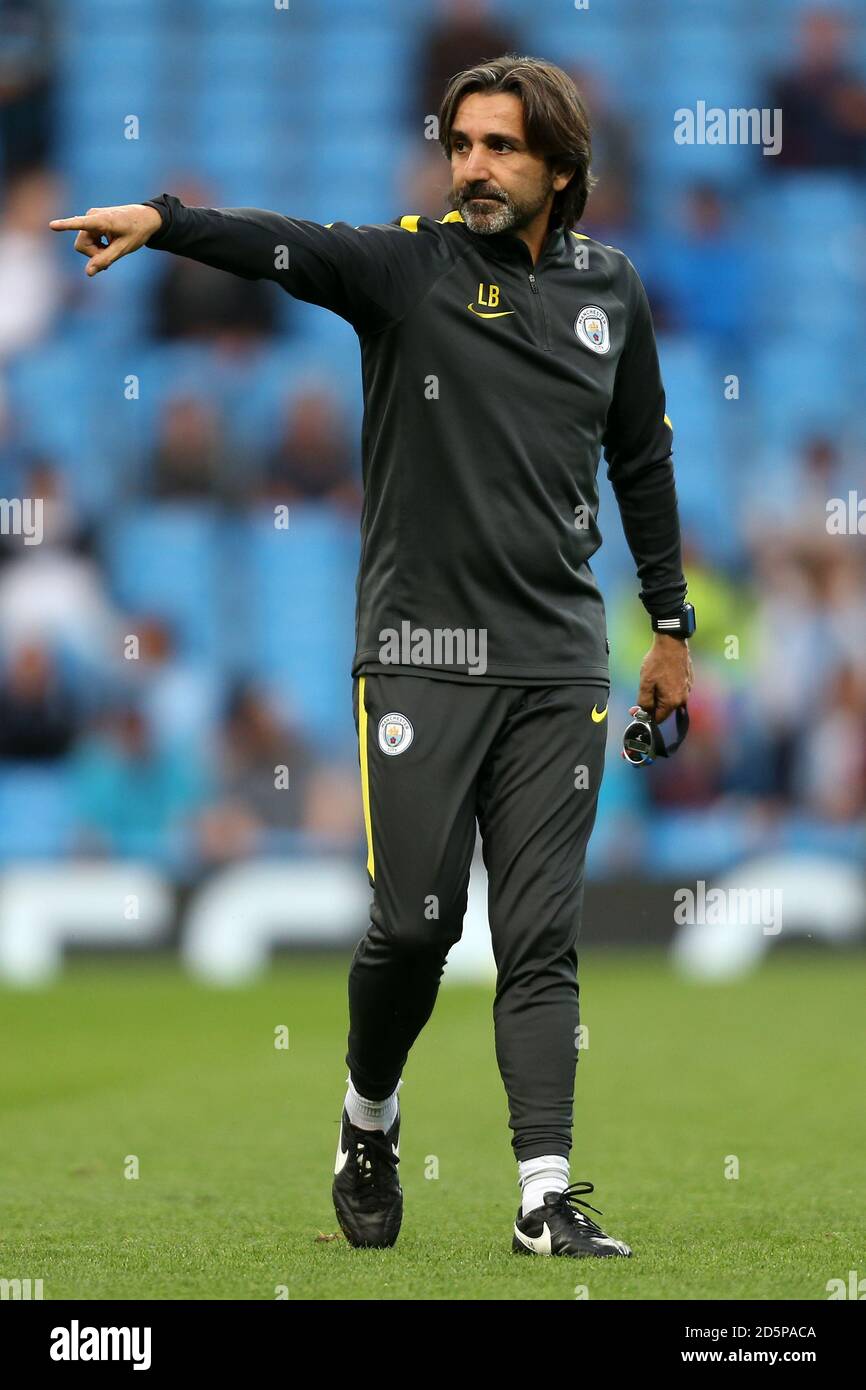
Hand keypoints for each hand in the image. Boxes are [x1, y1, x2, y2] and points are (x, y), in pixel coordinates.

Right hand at [48, 203, 163, 274]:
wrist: (145, 218)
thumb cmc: (136, 232)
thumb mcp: (123, 249)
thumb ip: (105, 260)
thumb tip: (88, 273)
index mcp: (102, 220)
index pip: (80, 224)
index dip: (65, 226)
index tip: (51, 225)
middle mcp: (92, 216)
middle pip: (81, 246)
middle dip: (94, 255)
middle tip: (110, 259)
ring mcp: (90, 218)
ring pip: (84, 245)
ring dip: (96, 252)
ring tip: (112, 249)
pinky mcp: (90, 221)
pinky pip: (87, 241)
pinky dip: (97, 247)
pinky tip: (108, 246)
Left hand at [636, 632, 693, 724]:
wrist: (672, 644)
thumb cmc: (657, 663)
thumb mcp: (645, 684)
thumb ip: (644, 702)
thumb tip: (642, 713)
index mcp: (672, 702)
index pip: (658, 718)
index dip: (646, 715)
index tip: (638, 707)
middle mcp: (683, 699)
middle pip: (665, 709)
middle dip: (654, 704)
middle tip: (645, 689)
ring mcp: (688, 689)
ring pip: (671, 699)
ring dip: (661, 695)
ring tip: (654, 680)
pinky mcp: (689, 681)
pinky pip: (677, 690)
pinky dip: (669, 687)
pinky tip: (663, 676)